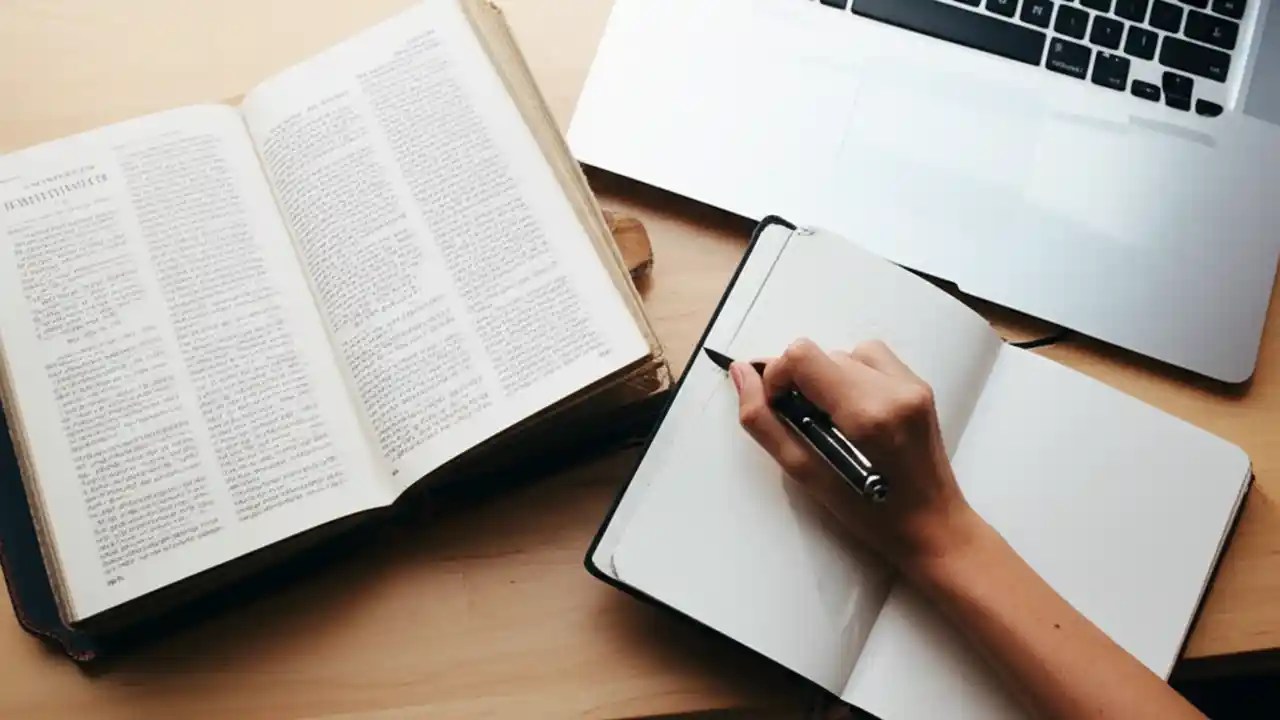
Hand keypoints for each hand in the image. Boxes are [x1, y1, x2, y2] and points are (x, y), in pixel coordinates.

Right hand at [731, 338, 980, 575]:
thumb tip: (740, 374)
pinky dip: (852, 377)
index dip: (776, 376)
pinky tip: (855, 411)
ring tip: (832, 419)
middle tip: (805, 423)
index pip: (802, 355)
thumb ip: (765, 423)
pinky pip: (872, 359)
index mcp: (866, 413)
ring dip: (827, 378)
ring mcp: (912, 384)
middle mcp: (893, 389)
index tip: (778, 408)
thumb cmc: (870, 514)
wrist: (933, 525)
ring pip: (846, 352)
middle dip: (801, 382)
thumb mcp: (806, 475)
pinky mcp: (920, 385)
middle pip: (821, 353)